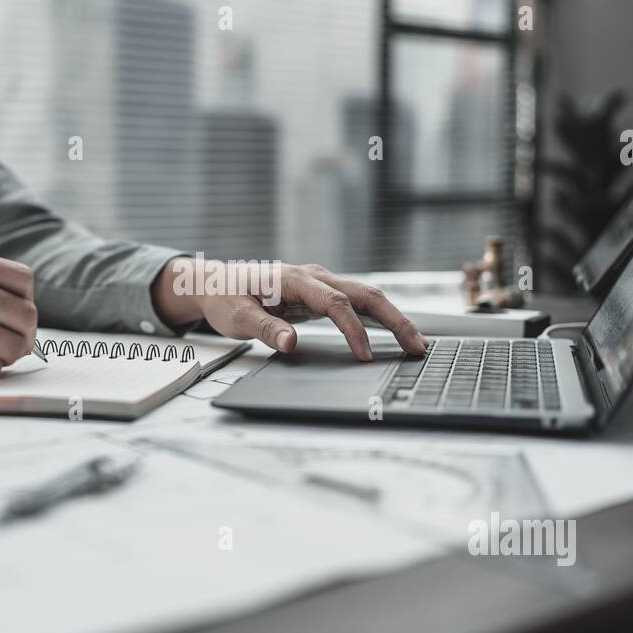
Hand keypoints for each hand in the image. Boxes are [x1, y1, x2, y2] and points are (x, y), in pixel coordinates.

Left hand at [153, 257, 426, 360]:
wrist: (216, 283)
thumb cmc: (225, 298)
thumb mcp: (237, 317)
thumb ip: (264, 329)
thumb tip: (291, 343)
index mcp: (294, 279)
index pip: (334, 303)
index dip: (352, 329)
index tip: (364, 355)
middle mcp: (313, 277)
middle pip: (364, 294)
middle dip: (394, 319)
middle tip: (417, 347)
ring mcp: (319, 284)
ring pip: (366, 297)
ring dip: (393, 318)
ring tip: (416, 344)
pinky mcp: (320, 294)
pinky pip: (356, 304)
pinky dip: (378, 319)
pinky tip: (393, 334)